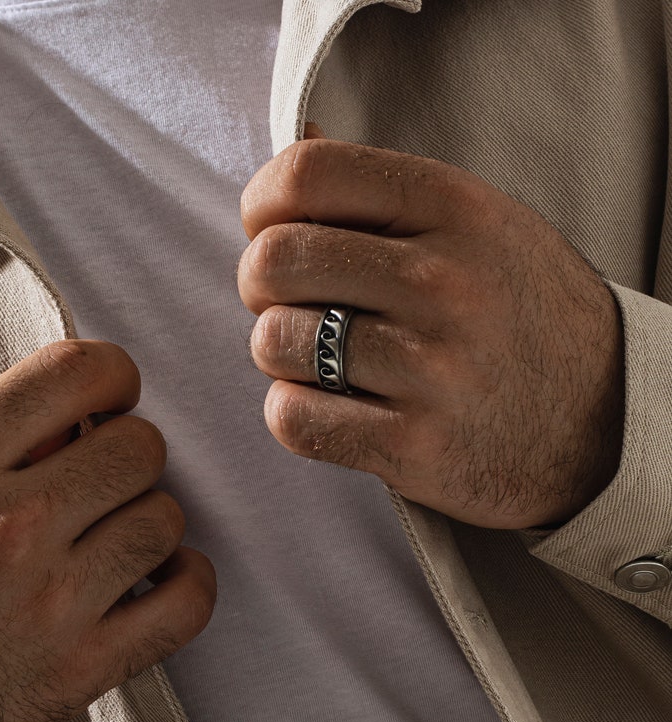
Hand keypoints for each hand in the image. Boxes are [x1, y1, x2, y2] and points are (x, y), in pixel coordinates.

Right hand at [0, 340, 215, 721]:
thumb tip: (80, 412)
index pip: (79, 372)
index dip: (114, 377)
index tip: (112, 399)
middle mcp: (8, 526)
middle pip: (140, 447)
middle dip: (131, 454)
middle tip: (107, 477)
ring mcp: (48, 603)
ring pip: (165, 519)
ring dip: (151, 521)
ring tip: (119, 533)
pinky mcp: (78, 672)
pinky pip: (187, 603)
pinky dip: (188, 583)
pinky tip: (161, 578)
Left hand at [239, 138, 623, 528]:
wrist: (602, 421)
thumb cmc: (522, 313)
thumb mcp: (479, 224)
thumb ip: (386, 188)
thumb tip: (299, 135)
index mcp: (455, 209)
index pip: (306, 174)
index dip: (262, 204)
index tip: (270, 229)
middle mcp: (443, 283)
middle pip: (274, 260)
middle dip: (259, 284)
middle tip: (289, 301)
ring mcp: (431, 369)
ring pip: (274, 343)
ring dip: (278, 354)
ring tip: (319, 359)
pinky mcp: (414, 446)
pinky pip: (292, 419)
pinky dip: (292, 412)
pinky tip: (327, 406)